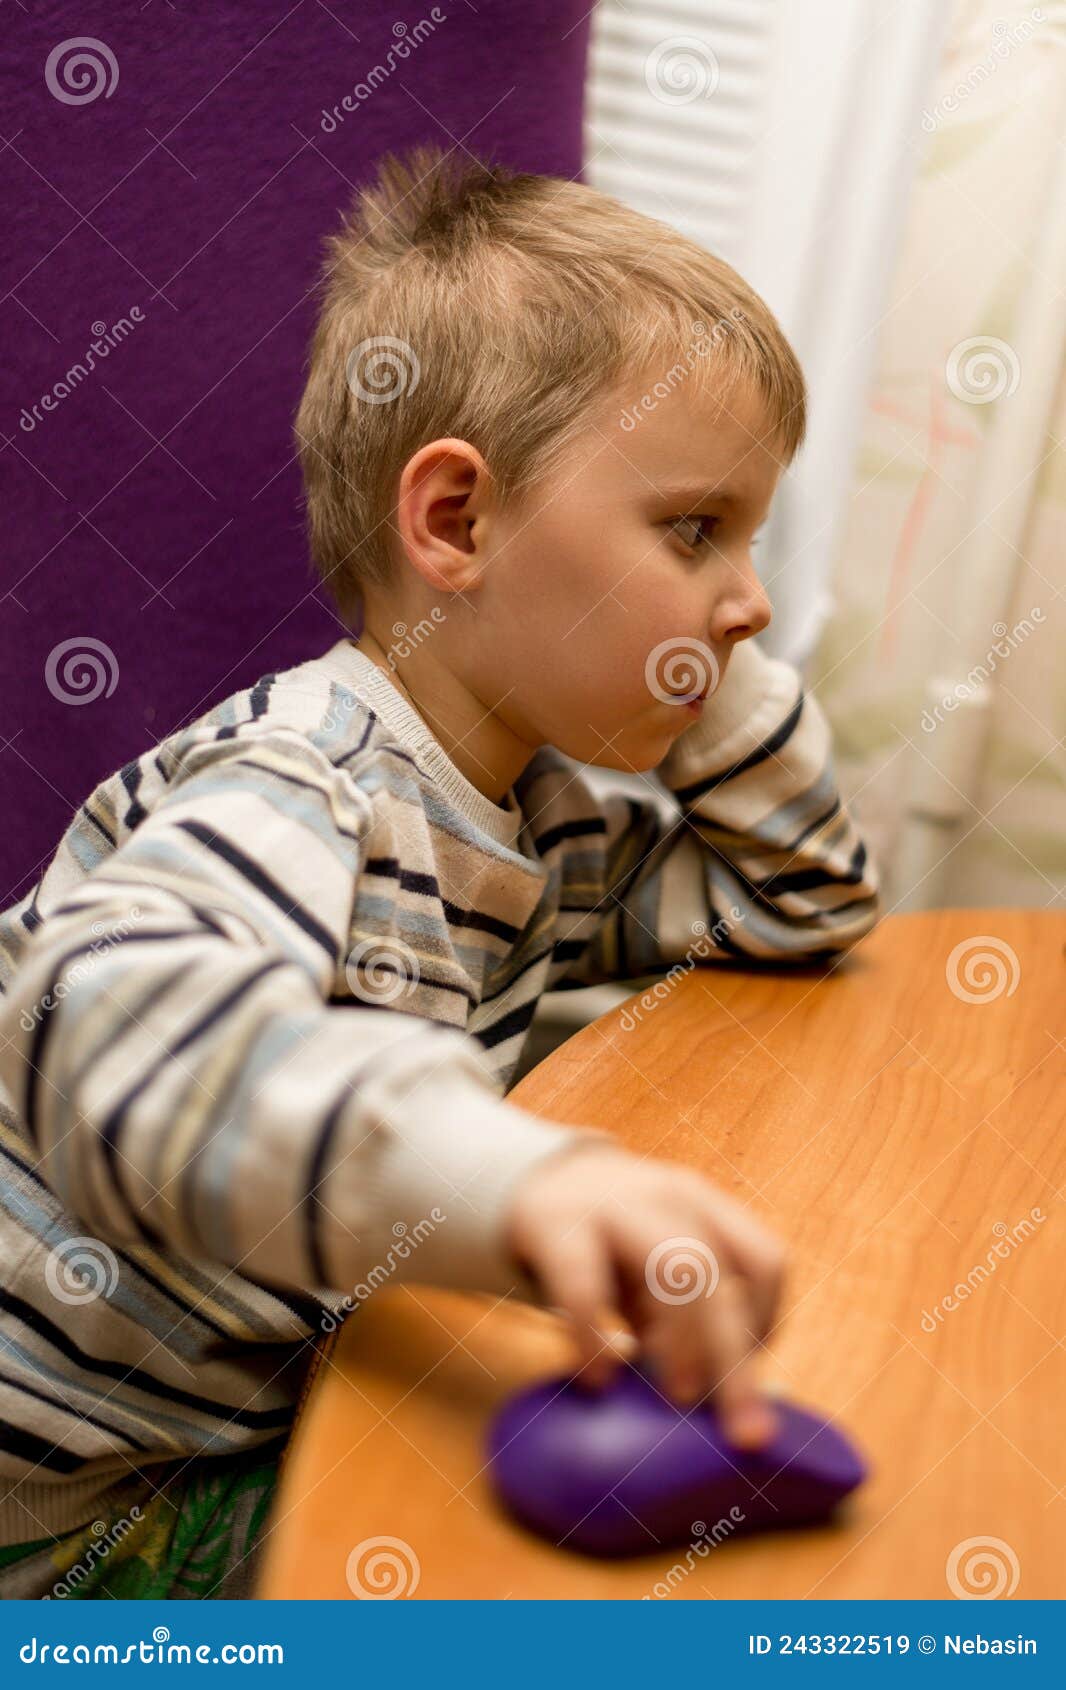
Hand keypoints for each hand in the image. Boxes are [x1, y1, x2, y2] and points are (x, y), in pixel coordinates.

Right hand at [503, 1141, 784, 1447]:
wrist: (533, 1183)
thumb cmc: (611, 1248)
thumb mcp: (656, 1272)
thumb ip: (689, 1323)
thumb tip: (733, 1404)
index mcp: (704, 1207)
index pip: (762, 1260)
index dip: (767, 1322)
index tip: (746, 1374)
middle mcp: (668, 1197)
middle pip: (719, 1272)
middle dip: (734, 1356)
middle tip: (739, 1428)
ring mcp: (613, 1204)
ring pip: (673, 1264)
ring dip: (685, 1340)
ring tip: (679, 1396)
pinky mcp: (556, 1223)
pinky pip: (583, 1284)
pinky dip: (595, 1338)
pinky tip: (599, 1378)